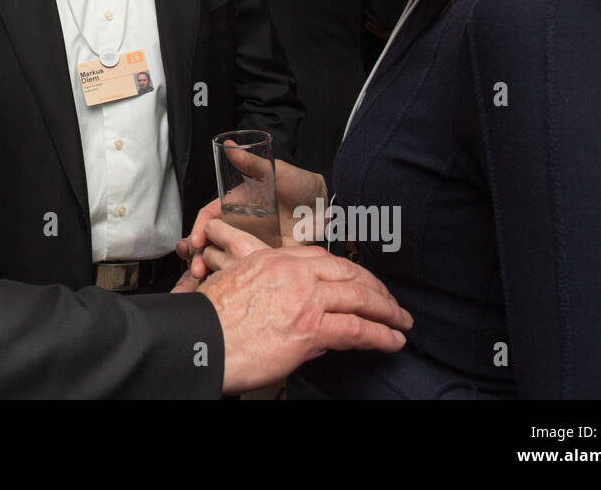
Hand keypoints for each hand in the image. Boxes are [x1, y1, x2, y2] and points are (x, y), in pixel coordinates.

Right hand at [177, 155, 327, 276]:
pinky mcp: (268, 255)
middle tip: (197, 268)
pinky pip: (251, 268)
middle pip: (212, 242)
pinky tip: (234, 283)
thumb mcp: (274, 170)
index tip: (195, 244)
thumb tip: (229, 145)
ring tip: (208, 279)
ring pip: (227, 258)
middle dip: (199, 256)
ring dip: (215, 269)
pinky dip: (239, 276)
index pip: (209, 218)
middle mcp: (241, 225)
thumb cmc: (299, 183)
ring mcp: (253, 242)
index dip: (198, 230)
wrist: (327, 204)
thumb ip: (250, 162)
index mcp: (235, 205)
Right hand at [194, 237, 412, 393]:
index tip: (361, 281)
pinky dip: (382, 335)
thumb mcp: (238, 287)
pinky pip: (358, 329)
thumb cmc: (209, 321)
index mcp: (274, 260)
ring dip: (388, 311)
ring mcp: (304, 299)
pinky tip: (393, 341)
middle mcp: (293, 273)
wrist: (198, 340)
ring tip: (401, 322)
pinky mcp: (310, 329)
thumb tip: (297, 308)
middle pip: (349, 273)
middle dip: (376, 288)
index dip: (351, 271)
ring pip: (360, 297)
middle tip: (391, 303)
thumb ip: (269, 288)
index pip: (325, 258)